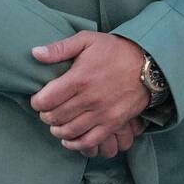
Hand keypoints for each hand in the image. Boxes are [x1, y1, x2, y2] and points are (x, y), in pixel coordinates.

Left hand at [30, 32, 151, 154]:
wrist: (148, 65)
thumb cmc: (115, 50)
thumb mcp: (87, 40)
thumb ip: (60, 48)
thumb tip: (35, 53)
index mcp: (80, 78)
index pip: (46, 100)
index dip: (37, 102)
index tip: (39, 99)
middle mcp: (90, 98)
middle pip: (55, 117)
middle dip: (45, 115)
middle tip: (47, 110)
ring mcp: (102, 113)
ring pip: (69, 131)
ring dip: (57, 130)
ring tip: (56, 123)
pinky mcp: (113, 123)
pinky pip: (88, 141)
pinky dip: (74, 144)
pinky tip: (68, 138)